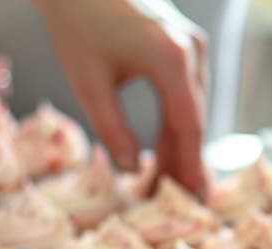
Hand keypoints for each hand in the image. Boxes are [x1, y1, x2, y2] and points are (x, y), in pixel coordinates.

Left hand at [32, 0, 210, 197]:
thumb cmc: (76, 24)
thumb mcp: (89, 84)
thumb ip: (113, 130)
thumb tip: (134, 170)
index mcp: (171, 59)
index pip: (188, 124)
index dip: (191, 165)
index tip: (194, 197)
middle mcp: (192, 51)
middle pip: (195, 118)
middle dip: (186, 161)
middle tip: (185, 200)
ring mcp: (193, 46)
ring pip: (192, 108)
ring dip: (180, 145)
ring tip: (169, 182)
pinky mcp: (185, 45)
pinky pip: (186, 93)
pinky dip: (176, 122)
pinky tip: (165, 150)